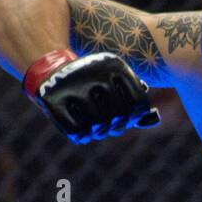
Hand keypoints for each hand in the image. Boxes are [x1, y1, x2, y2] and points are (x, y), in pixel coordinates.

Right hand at [24, 49, 159, 142]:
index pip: (136, 102)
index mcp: (113, 66)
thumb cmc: (92, 80)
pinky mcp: (54, 101)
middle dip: (117, 125)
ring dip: (100, 131)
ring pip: (98, 125)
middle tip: (112, 126)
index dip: (135, 116)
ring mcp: (73, 87)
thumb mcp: (113, 78)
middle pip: (118, 116)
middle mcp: (94, 74)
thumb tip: (152, 119)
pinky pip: (77, 130)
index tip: (128, 118)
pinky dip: (82, 135)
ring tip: (98, 129)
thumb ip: (133, 95)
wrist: (50, 67)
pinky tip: (83, 131)